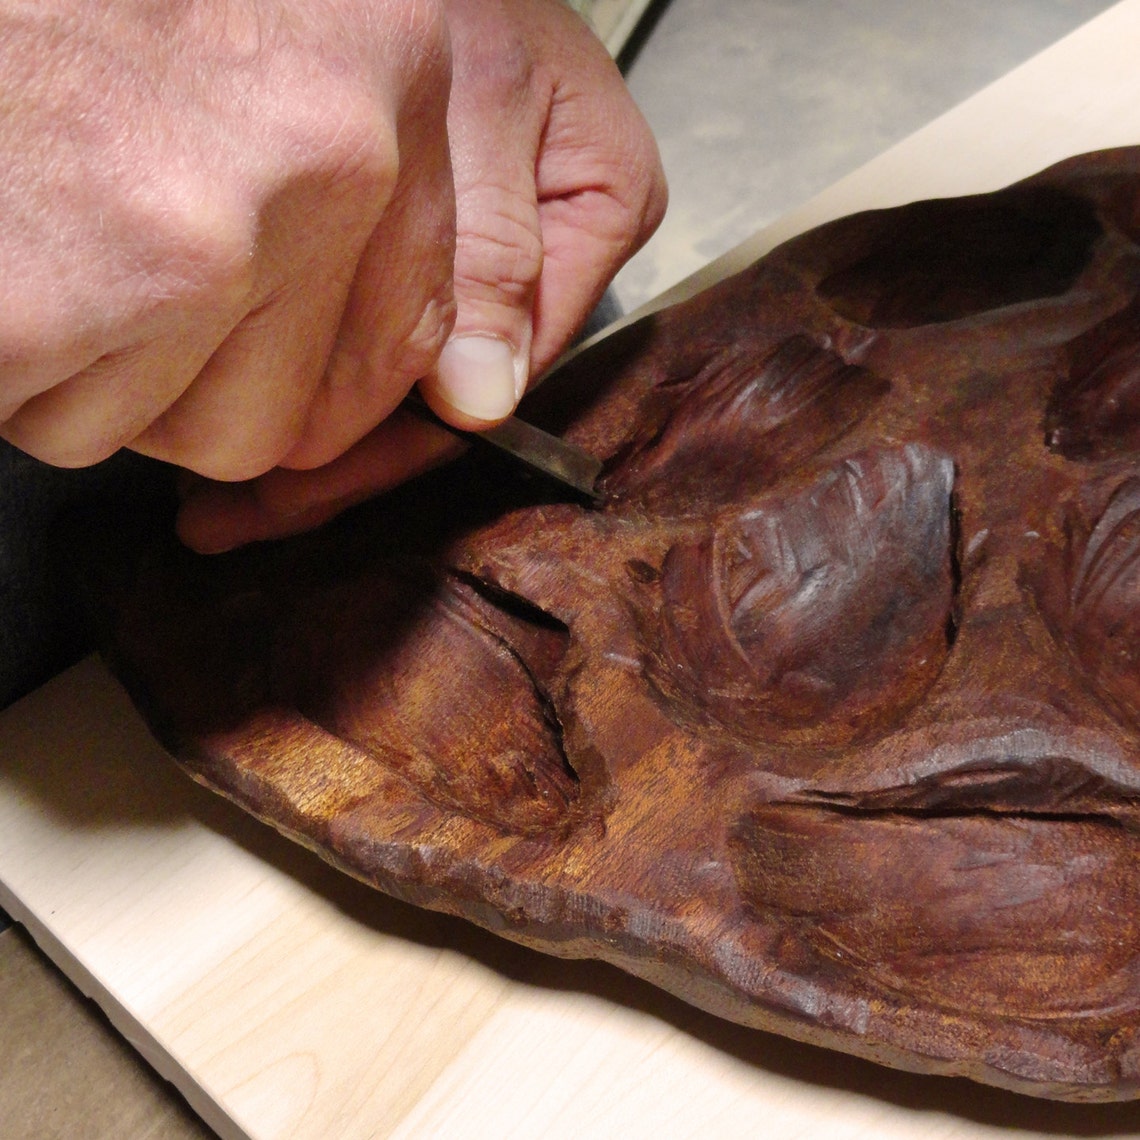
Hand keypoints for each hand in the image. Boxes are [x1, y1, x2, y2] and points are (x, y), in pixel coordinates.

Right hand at [0, 0, 456, 478]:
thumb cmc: (78, 8)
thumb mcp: (251, 24)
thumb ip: (356, 180)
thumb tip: (469, 375)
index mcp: (384, 53)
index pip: (417, 324)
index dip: (328, 369)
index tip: (263, 350)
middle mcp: (328, 143)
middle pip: (305, 406)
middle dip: (200, 377)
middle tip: (108, 258)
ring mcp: (202, 229)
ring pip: (196, 429)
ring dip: (102, 372)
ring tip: (39, 227)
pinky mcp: (66, 293)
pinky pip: (75, 426)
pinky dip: (20, 373)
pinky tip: (9, 259)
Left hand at [175, 0, 665, 551]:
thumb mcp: (483, 96)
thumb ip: (491, 249)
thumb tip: (483, 401)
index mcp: (604, 209)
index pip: (513, 362)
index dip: (412, 433)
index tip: (313, 481)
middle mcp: (554, 255)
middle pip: (457, 394)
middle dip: (353, 458)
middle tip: (249, 514)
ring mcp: (493, 268)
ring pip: (415, 389)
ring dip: (324, 442)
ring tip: (235, 504)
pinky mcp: (441, 262)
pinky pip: (387, 352)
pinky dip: (317, 390)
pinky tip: (258, 432)